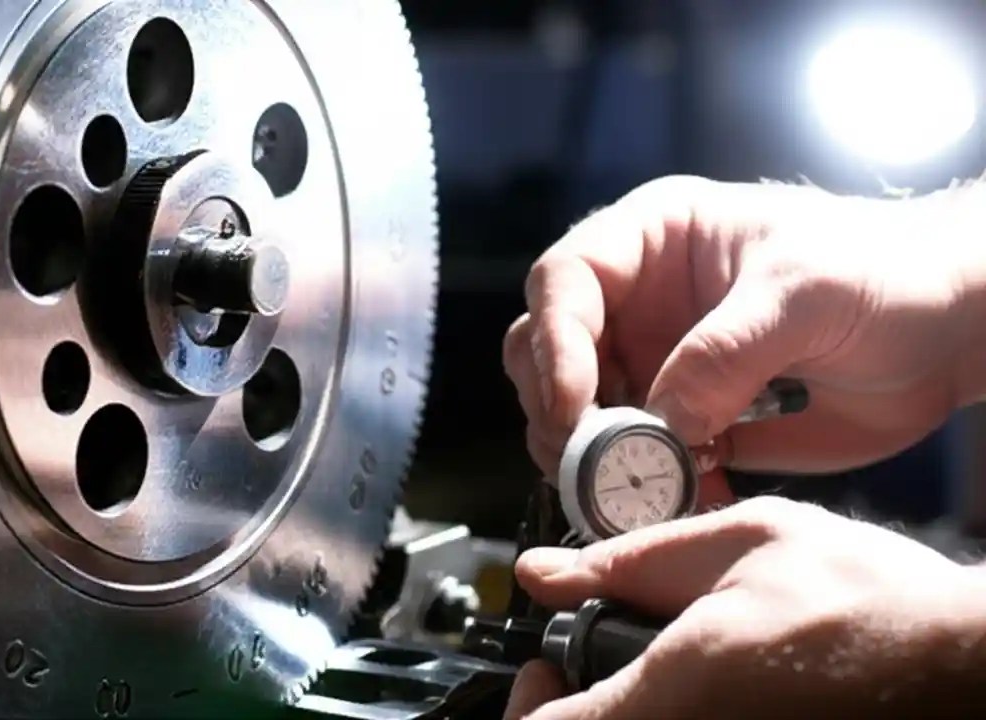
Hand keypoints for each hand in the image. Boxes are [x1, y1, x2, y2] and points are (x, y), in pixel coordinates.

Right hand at [503, 176, 985, 475]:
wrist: (947, 331)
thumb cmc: (884, 272)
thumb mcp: (801, 293)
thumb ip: (723, 355)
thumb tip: (658, 426)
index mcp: (652, 240)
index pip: (565, 283)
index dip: (555, 344)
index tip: (574, 409)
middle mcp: (639, 302)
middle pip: (545, 352)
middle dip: (558, 409)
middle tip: (592, 463)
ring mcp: (656, 364)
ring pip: (579, 416)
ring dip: (594, 461)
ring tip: (643, 492)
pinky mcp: (686, 421)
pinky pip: (637, 464)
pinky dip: (645, 493)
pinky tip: (688, 502)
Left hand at [504, 496, 985, 719]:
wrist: (975, 666)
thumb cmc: (878, 605)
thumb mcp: (745, 543)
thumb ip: (631, 560)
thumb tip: (544, 570)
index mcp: (675, 700)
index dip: (528, 700)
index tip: (545, 667)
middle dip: (577, 709)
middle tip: (599, 669)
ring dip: (627, 712)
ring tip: (664, 675)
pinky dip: (683, 718)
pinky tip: (719, 695)